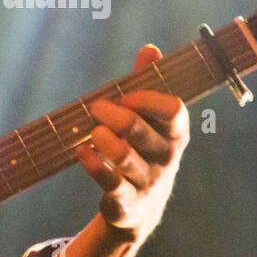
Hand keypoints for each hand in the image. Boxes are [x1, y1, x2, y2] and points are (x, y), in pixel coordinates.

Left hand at [76, 44, 189, 243]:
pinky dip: (92, 163)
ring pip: (122, 156)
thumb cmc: (143, 150)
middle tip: (95, 108)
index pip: (173, 110)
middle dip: (112, 114)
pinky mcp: (126, 201)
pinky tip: (81, 151)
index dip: (146, 98)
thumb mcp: (150, 120)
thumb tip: (150, 49)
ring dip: (101, 138)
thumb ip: (149, 85)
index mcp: (175, 133)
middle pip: (138, 129)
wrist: (141, 207)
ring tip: (92, 131)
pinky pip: (108, 180)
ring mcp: (146, 180)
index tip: (124, 96)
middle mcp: (165, 157)